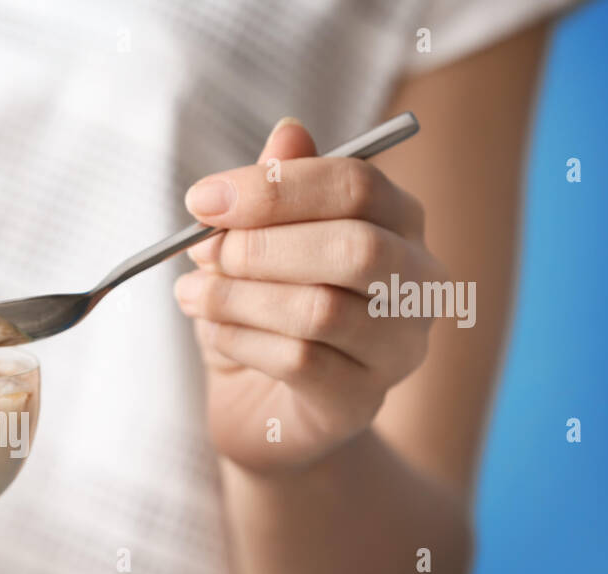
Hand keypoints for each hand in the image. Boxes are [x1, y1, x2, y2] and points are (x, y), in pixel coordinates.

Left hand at [175, 118, 446, 471]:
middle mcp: (415, 281)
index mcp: (398, 222)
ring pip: (320, 309)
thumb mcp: (258, 245)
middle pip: (353, 246)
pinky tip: (212, 332)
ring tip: (192, 294)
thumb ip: (275, 191)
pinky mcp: (361, 400)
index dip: (273, 188)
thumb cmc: (265, 313)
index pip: (356, 184)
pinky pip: (298, 361)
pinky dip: (239, 339)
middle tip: (200, 252)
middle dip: (260, 245)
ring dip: (238, 297)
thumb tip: (287, 132)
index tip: (201, 200)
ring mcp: (397, 346)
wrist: (262, 408)